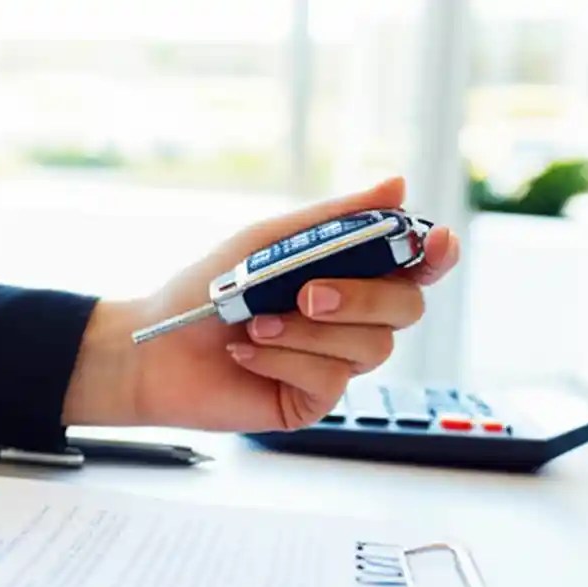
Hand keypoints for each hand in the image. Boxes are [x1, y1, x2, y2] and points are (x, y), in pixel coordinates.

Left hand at [63, 177, 460, 430]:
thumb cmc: (203, 291)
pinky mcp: (311, 401)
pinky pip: (329, 380)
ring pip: (369, 348)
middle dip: (359, 297)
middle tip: (305, 293)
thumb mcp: (267, 243)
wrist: (152, 347)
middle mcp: (349, 321)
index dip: (434, 254)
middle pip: (404, 308)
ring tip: (253, 322)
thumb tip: (398, 185)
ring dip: (307, 331)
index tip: (434, 241)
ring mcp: (334, 363)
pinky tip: (245, 352)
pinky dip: (283, 358)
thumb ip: (333, 220)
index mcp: (346, 275)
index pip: (412, 266)